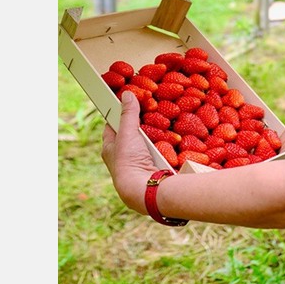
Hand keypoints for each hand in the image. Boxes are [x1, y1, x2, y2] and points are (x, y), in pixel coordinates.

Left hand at [101, 92, 158, 214]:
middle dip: (142, 122)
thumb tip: (127, 94)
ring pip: (147, 142)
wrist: (145, 189)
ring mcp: (139, 162)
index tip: (128, 101)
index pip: (112, 126)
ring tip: (166, 119)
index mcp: (110, 149)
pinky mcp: (153, 167)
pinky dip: (166, 144)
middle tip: (152, 107)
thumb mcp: (127, 133)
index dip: (119, 113)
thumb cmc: (129, 162)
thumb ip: (128, 114)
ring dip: (156, 134)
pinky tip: (174, 137)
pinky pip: (160, 150)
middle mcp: (123, 156)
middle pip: (132, 133)